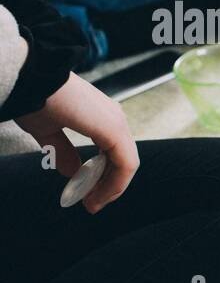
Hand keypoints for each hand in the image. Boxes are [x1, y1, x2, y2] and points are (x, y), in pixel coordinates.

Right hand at [15, 74, 138, 213]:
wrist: (31, 77)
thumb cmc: (35, 96)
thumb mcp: (47, 130)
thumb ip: (62, 151)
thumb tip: (71, 172)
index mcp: (101, 117)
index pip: (113, 153)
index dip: (103, 177)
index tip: (87, 196)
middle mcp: (114, 118)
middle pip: (122, 161)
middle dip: (108, 187)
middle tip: (92, 205)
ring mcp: (116, 123)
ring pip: (126, 165)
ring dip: (111, 188)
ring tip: (93, 203)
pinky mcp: (114, 130)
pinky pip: (125, 164)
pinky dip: (114, 183)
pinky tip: (97, 194)